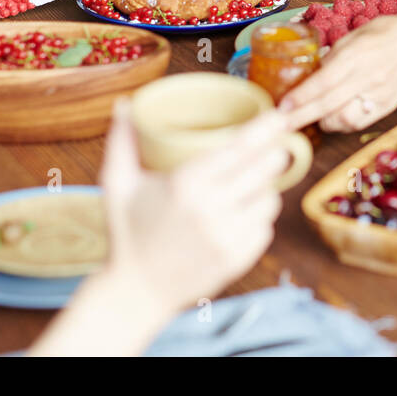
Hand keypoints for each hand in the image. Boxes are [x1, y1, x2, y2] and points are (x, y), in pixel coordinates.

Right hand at [97, 99, 285, 310]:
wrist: (136, 291)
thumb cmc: (127, 232)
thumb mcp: (117, 184)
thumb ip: (121, 140)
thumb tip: (125, 103)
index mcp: (186, 185)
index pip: (240, 148)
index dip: (265, 129)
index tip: (279, 116)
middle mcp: (212, 210)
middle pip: (264, 169)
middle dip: (275, 153)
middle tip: (276, 144)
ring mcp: (229, 237)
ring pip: (270, 199)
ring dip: (267, 186)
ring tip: (254, 181)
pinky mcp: (239, 259)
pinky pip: (266, 227)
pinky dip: (260, 217)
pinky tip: (245, 211)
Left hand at [280, 6, 396, 132]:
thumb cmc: (385, 32)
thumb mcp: (353, 36)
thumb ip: (331, 57)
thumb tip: (309, 75)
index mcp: (356, 55)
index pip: (324, 82)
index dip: (301, 97)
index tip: (282, 106)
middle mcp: (368, 77)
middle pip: (329, 104)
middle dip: (301, 117)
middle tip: (280, 125)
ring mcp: (380, 94)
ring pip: (345, 120)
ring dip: (323, 122)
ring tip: (310, 117)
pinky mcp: (389, 105)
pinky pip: (360, 122)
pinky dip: (342, 124)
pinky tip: (333, 118)